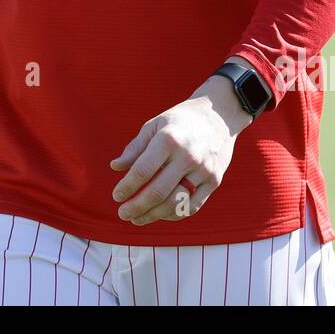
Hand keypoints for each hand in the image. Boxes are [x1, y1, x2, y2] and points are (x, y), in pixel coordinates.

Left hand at [109, 75, 252, 225]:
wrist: (219, 115)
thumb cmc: (179, 121)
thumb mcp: (154, 125)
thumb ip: (135, 148)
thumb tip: (115, 167)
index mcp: (168, 139)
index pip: (143, 171)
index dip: (127, 187)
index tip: (116, 196)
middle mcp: (187, 156)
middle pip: (157, 191)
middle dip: (136, 207)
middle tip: (122, 214)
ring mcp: (203, 170)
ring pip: (175, 203)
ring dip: (153, 215)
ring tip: (137, 218)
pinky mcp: (215, 181)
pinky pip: (192, 206)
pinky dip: (174, 215)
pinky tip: (160, 214)